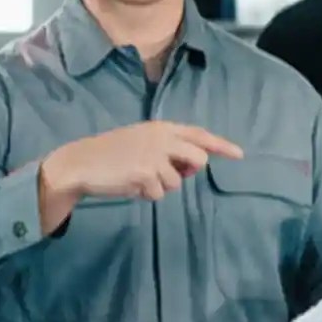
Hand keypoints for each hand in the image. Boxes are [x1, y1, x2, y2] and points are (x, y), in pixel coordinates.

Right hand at [42, 120, 243, 202]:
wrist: (82, 162)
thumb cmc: (112, 153)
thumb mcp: (142, 142)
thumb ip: (168, 149)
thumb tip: (192, 167)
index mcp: (161, 127)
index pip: (199, 134)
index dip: (221, 145)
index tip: (239, 154)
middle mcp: (162, 138)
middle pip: (198, 159)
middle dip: (188, 171)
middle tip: (165, 174)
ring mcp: (154, 155)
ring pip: (177, 181)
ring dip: (159, 185)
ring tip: (137, 177)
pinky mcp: (145, 173)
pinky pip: (158, 193)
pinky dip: (146, 194)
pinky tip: (129, 184)